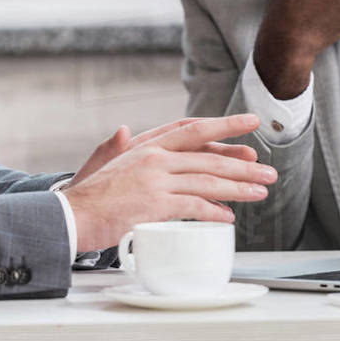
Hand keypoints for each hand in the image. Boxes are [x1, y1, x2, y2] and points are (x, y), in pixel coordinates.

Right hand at [62, 114, 277, 251]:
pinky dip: (214, 211)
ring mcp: (156, 181)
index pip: (193, 129)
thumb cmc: (91, 195)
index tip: (250, 123)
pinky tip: (229, 217)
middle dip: (243, 164)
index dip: (224, 125)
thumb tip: (123, 130)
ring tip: (261, 192)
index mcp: (148, 146)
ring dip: (239, 188)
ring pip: (208, 180)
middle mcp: (155, 158)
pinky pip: (194, 205)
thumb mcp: (107, 164)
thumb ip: (120, 148)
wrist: (71, 215)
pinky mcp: (155, 205)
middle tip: (268, 171)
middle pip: (209, 156)